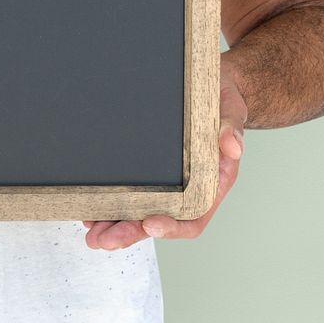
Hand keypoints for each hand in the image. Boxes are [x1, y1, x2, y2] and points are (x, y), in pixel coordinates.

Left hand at [81, 62, 246, 249]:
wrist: (211, 83)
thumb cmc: (222, 100)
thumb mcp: (230, 110)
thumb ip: (231, 128)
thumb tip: (232, 146)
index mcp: (211, 182)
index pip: (193, 216)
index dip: (172, 226)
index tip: (149, 224)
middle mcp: (187, 187)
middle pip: (159, 220)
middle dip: (131, 232)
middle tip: (104, 240)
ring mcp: (166, 179)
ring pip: (140, 210)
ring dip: (116, 224)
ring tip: (92, 234)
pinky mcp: (149, 166)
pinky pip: (130, 190)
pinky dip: (111, 203)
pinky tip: (91, 211)